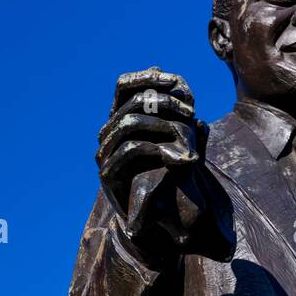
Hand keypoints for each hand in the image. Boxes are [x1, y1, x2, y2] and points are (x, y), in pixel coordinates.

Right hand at [97, 67, 197, 219]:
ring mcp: (105, 153)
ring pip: (127, 123)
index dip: (146, 78)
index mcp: (119, 120)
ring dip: (160, 123)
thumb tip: (179, 82)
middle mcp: (107, 133)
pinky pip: (129, 150)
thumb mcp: (174, 140)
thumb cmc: (165, 175)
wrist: (155, 218)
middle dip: (163, 102)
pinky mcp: (109, 174)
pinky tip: (175, 152)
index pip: (123, 86)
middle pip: (129, 102)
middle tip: (190, 111)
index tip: (175, 80)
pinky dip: (155, 146)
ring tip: (186, 129)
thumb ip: (174, 114)